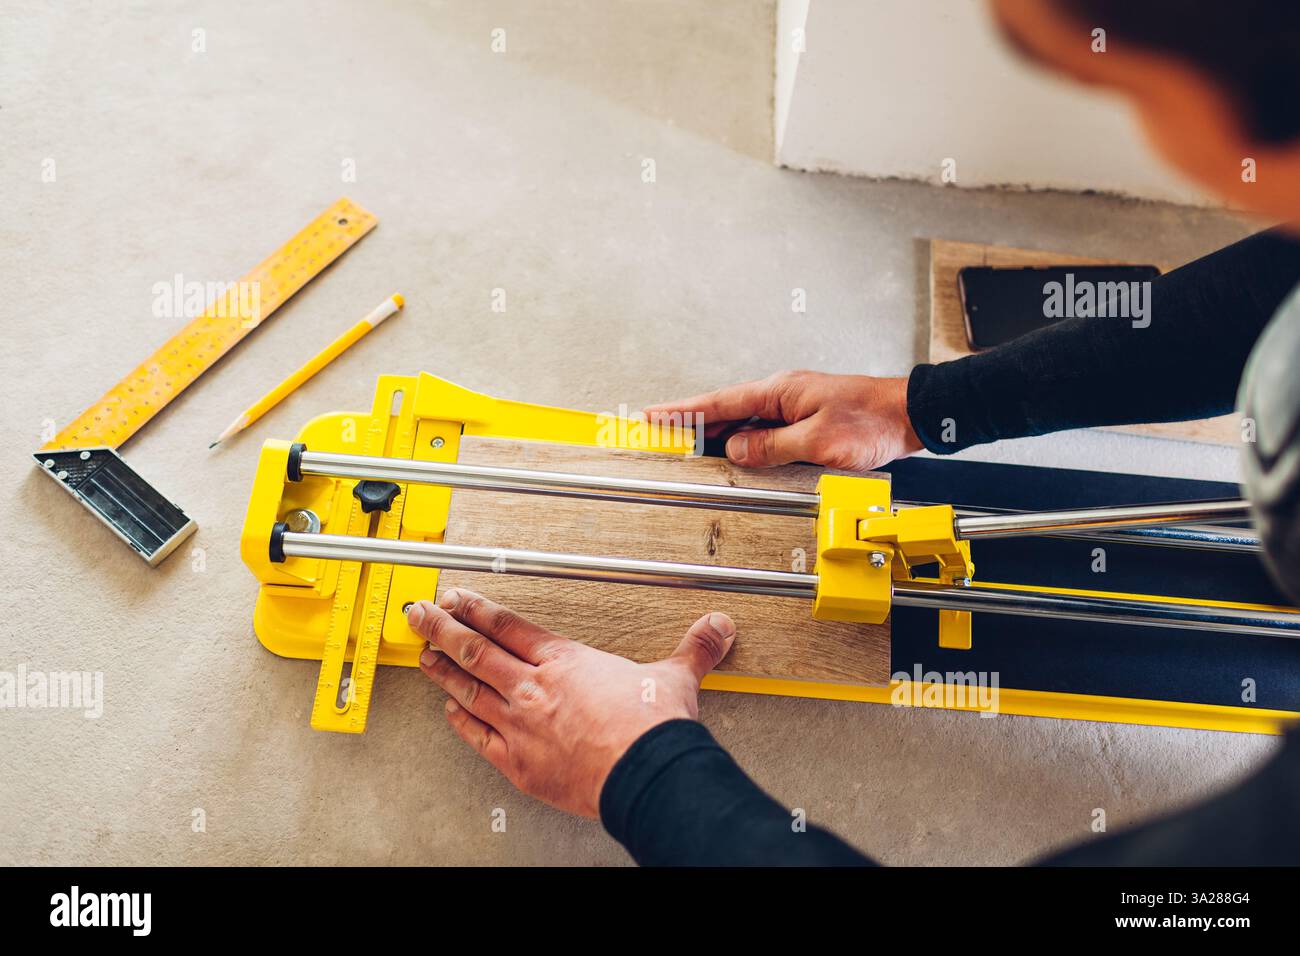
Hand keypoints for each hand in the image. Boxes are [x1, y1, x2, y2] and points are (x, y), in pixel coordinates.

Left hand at [407, 588, 735, 817]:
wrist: (646, 776)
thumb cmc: (653, 729)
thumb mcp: (674, 678)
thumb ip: (692, 649)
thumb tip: (717, 628)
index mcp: (565, 660)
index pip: (509, 626)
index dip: (477, 608)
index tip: (455, 595)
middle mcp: (534, 688)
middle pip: (475, 651)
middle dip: (441, 629)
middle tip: (417, 614)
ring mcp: (520, 726)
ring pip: (468, 691)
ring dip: (442, 671)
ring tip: (423, 655)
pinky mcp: (518, 763)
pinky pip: (477, 736)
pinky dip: (460, 721)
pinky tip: (449, 710)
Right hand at [645, 370, 921, 470]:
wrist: (911, 415)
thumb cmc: (872, 421)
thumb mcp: (817, 441)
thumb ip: (772, 446)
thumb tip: (736, 450)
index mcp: (780, 391)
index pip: (720, 402)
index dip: (684, 411)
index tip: (654, 415)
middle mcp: (784, 394)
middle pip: (727, 410)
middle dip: (692, 422)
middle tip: (660, 433)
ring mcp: (795, 406)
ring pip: (746, 421)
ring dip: (719, 434)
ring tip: (689, 447)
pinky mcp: (808, 419)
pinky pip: (766, 429)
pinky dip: (747, 440)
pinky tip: (740, 454)